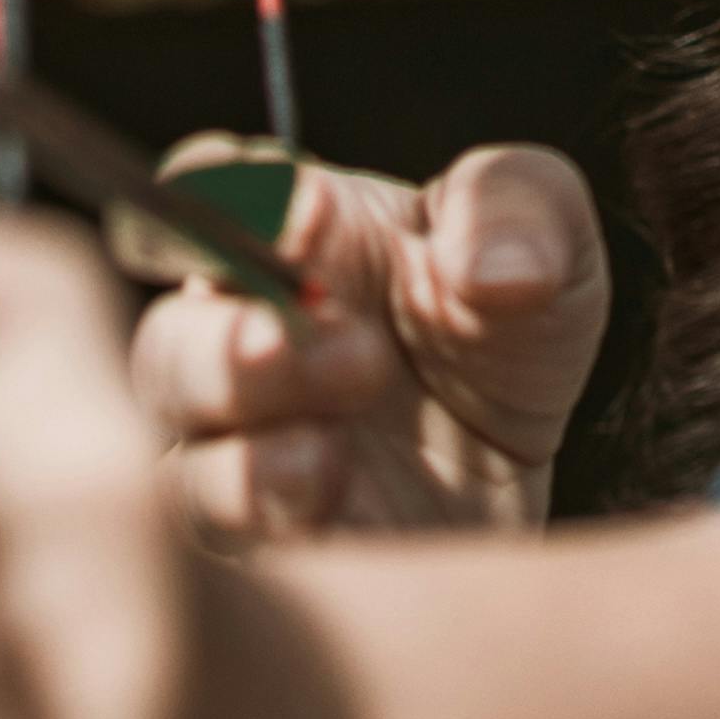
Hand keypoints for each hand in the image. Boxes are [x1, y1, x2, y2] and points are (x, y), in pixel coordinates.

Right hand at [133, 137, 607, 549]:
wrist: (520, 478)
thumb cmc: (506, 336)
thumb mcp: (547, 243)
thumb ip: (515, 207)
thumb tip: (491, 267)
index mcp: (288, 234)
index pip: (210, 188)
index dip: (234, 195)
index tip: (309, 219)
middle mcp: (236, 328)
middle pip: (172, 328)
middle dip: (236, 337)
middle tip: (349, 351)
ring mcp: (232, 435)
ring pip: (175, 431)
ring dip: (248, 427)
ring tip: (332, 442)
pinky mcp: (252, 530)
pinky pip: (211, 520)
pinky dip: (258, 502)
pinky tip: (330, 487)